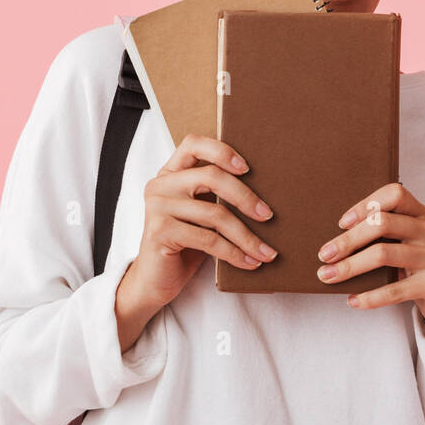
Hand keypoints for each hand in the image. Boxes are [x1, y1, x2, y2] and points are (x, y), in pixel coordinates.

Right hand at [125, 134, 277, 310]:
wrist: (156, 280)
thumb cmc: (186, 244)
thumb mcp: (202, 214)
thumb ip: (218, 196)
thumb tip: (267, 196)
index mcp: (171, 172)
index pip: (193, 144)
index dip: (222, 150)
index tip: (247, 168)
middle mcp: (161, 184)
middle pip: (212, 177)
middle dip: (246, 197)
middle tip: (268, 216)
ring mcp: (157, 206)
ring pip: (215, 214)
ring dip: (247, 236)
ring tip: (266, 252)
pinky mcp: (160, 231)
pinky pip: (208, 239)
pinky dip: (233, 253)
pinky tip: (249, 262)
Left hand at [316, 182, 424, 355]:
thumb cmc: (417, 267)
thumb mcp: (406, 243)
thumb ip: (383, 234)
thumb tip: (334, 241)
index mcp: (420, 215)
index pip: (395, 193)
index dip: (366, 204)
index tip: (341, 223)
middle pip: (382, 223)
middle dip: (348, 240)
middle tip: (324, 254)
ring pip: (383, 254)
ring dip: (350, 267)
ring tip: (329, 276)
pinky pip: (395, 289)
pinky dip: (369, 296)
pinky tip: (353, 300)